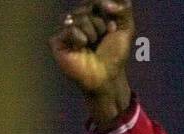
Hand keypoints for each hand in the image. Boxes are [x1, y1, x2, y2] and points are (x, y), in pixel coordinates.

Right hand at [50, 1, 134, 125]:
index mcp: (93, 15)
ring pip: (80, 17)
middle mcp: (78, 20)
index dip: (105, 9)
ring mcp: (66, 30)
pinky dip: (80, 38)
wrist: (107, 76)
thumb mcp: (126, 29)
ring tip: (92, 45)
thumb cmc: (115, 56)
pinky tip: (82, 48)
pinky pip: (70, 28)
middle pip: (88, 7)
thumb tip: (106, 2)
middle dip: (100, 24)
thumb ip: (123, 9)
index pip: (96, 1)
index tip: (112, 27)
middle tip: (101, 40)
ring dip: (92, 33)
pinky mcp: (58, 41)